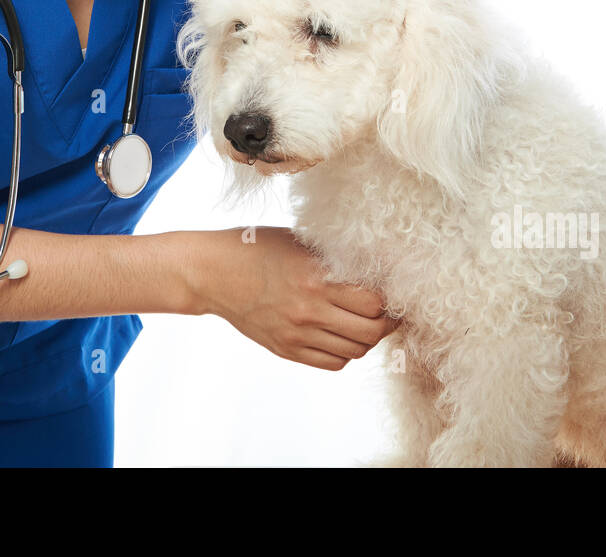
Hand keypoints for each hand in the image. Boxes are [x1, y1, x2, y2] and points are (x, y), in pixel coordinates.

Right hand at [193, 226, 400, 370]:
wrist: (214, 273)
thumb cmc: (257, 248)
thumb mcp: (300, 243)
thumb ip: (335, 259)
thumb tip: (375, 269)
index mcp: (315, 278)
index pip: (374, 302)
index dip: (389, 298)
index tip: (391, 291)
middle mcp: (309, 310)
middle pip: (370, 332)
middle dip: (386, 323)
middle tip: (388, 312)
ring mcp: (297, 334)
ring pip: (354, 351)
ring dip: (366, 339)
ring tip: (364, 323)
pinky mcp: (286, 350)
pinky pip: (332, 363)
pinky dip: (345, 353)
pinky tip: (341, 335)